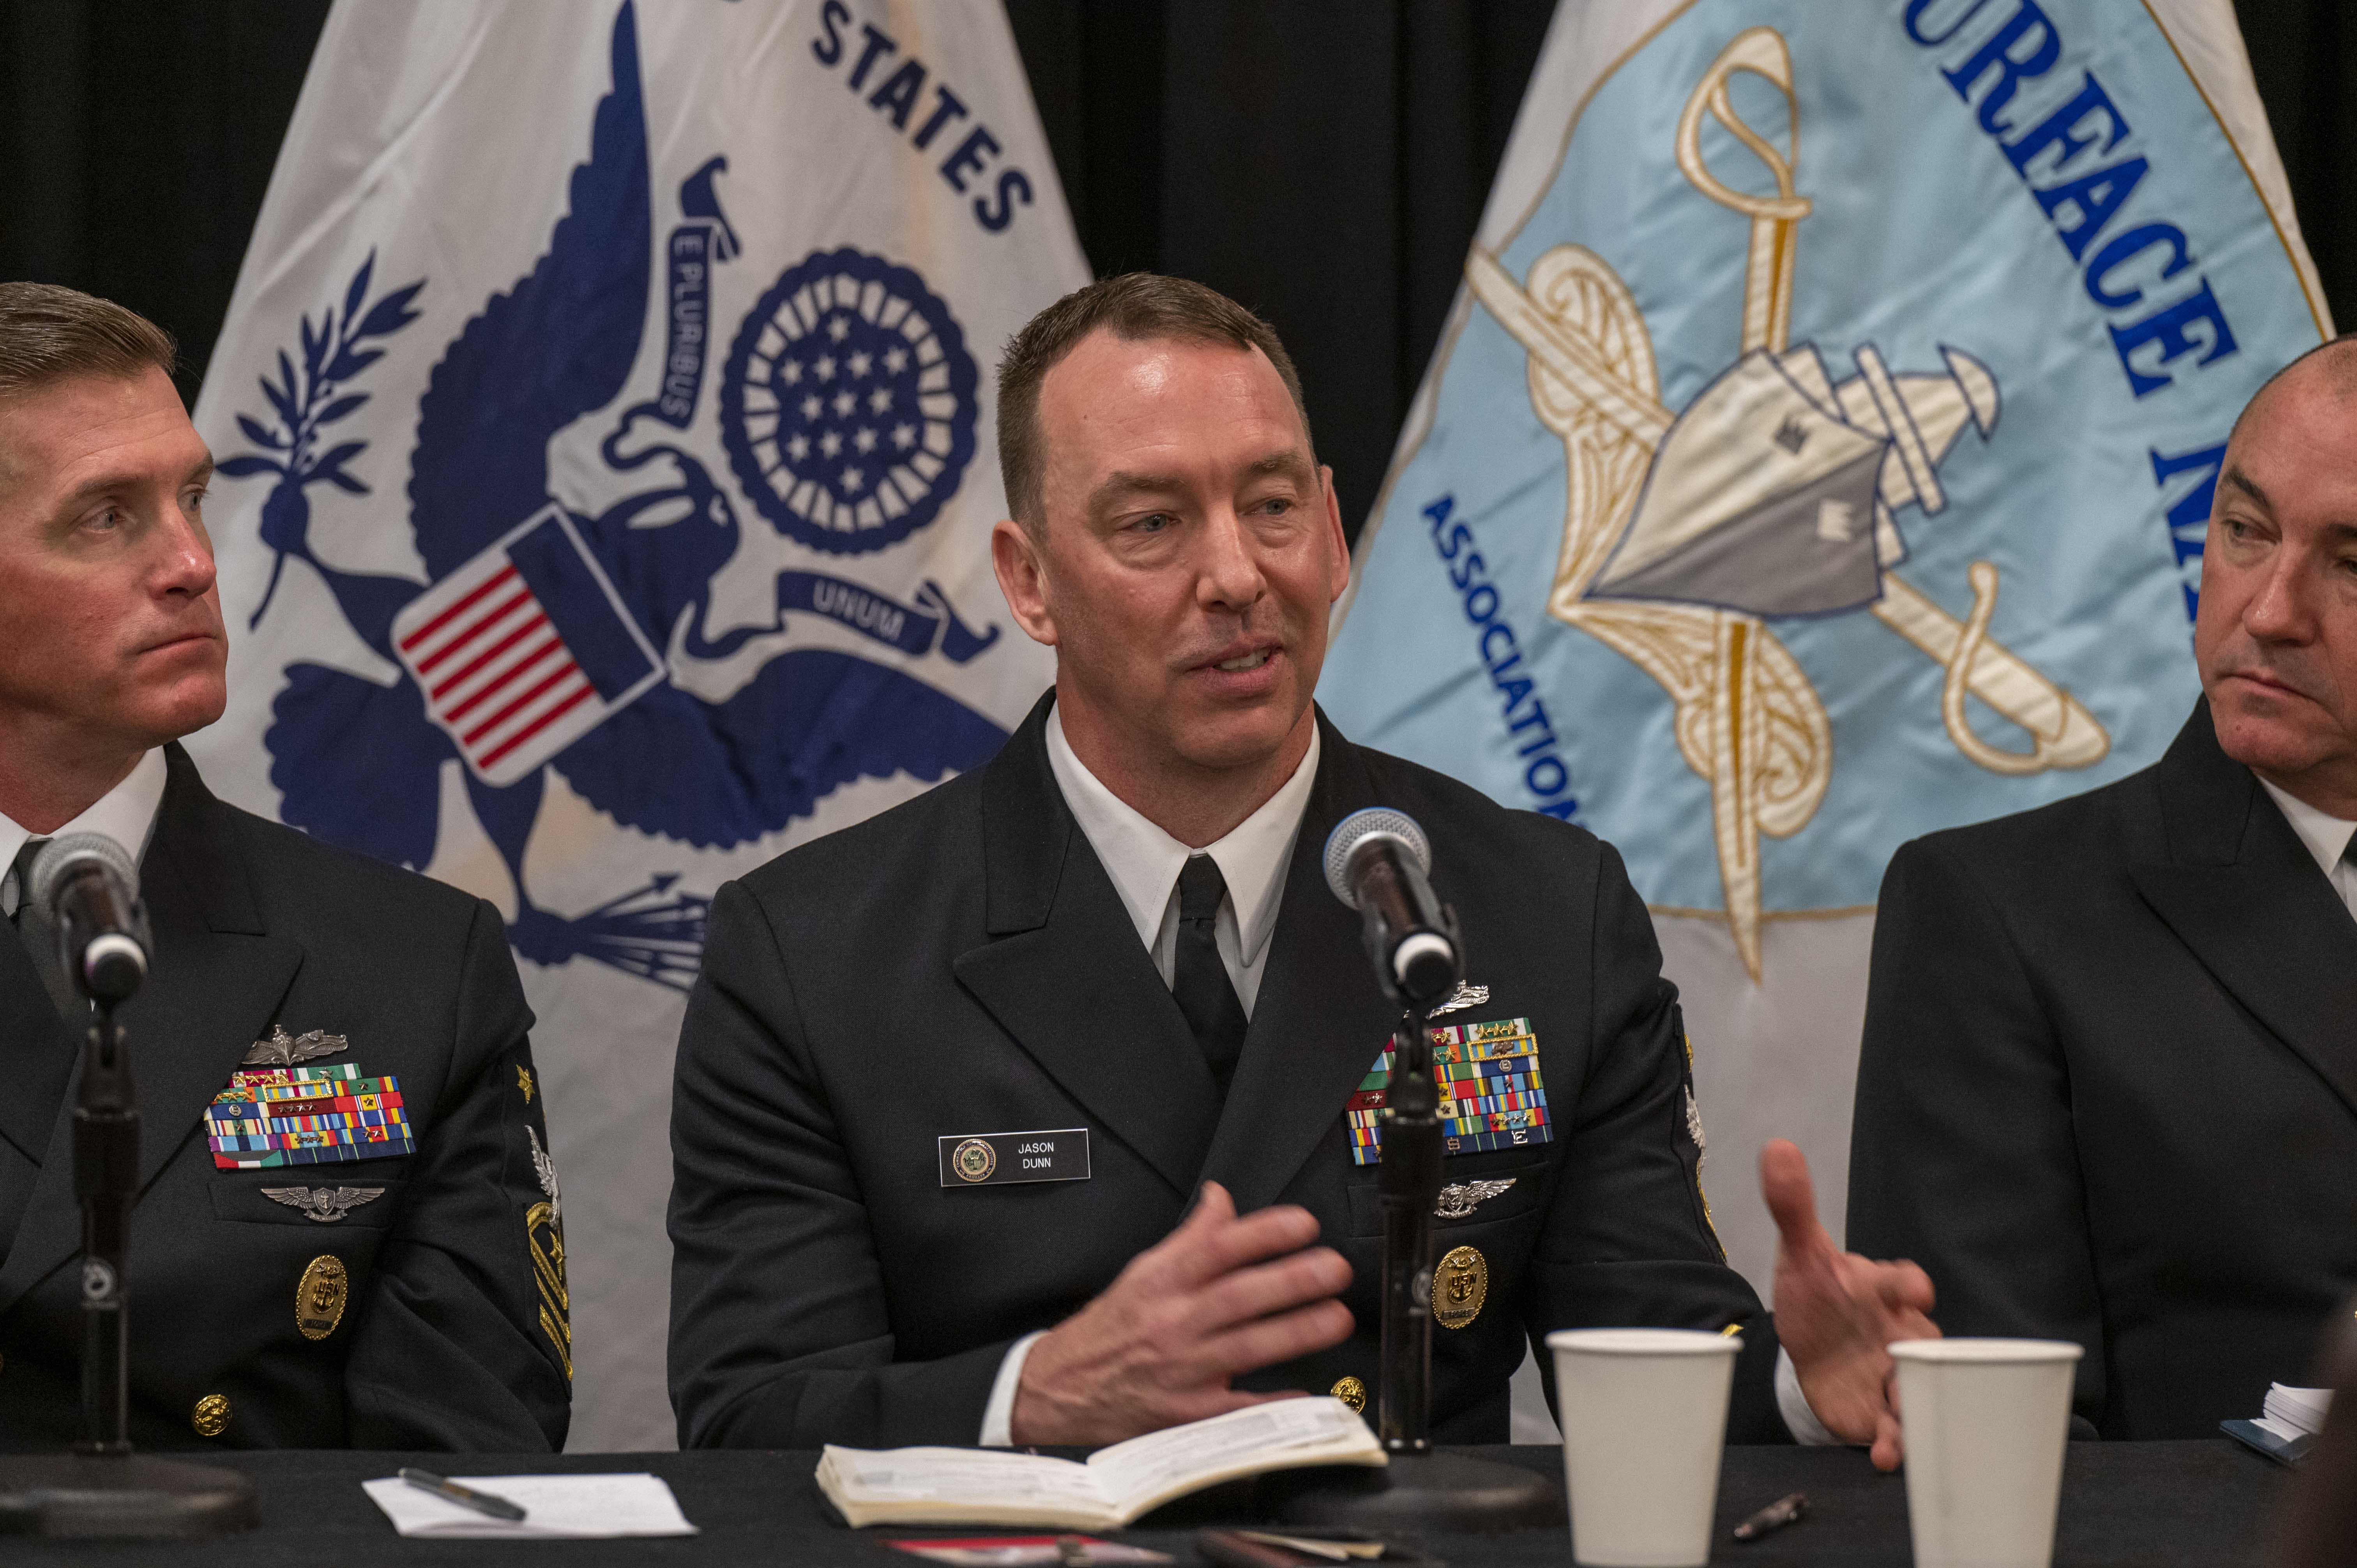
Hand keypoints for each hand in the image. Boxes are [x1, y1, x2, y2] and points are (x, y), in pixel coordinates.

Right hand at [1010, 1181, 1353, 1446]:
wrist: (1062, 1388)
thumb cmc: (1111, 1328)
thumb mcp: (1143, 1271)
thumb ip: (1190, 1236)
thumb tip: (1222, 1198)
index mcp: (1162, 1282)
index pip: (1217, 1248)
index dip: (1263, 1233)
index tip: (1304, 1224)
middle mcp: (1172, 1323)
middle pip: (1239, 1296)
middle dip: (1292, 1280)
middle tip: (1335, 1267)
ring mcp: (1181, 1370)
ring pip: (1246, 1347)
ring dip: (1296, 1332)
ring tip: (1337, 1317)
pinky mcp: (1187, 1413)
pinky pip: (1237, 1408)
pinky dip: (1272, 1401)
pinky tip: (1307, 1390)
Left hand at [1763, 1138, 1938, 1470]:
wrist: (1809, 1343)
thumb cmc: (1818, 1295)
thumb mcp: (1801, 1253)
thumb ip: (1794, 1206)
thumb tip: (1777, 1147)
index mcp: (1883, 1291)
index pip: (1902, 1281)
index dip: (1907, 1284)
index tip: (1912, 1288)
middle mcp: (1900, 1333)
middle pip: (1922, 1345)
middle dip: (1920, 1357)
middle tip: (1907, 1362)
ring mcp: (1896, 1375)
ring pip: (1919, 1394)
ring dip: (1914, 1413)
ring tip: (1900, 1429)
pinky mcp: (1880, 1412)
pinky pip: (1897, 1431)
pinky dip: (1895, 1446)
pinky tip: (1885, 1456)